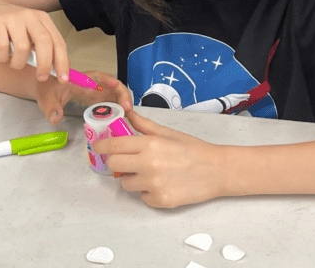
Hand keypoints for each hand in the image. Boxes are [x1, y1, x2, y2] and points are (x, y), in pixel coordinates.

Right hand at [0, 4, 68, 81]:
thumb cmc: (12, 26)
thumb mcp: (31, 32)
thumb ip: (45, 47)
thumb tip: (59, 69)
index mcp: (43, 19)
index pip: (58, 42)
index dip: (62, 62)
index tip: (63, 79)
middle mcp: (30, 16)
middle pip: (44, 42)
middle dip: (45, 64)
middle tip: (41, 77)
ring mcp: (13, 17)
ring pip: (22, 48)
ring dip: (18, 63)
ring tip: (13, 62)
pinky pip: (3, 48)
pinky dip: (3, 58)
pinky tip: (2, 55)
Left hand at [36, 70, 132, 124]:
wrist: (46, 87)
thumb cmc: (47, 88)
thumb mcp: (46, 97)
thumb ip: (51, 107)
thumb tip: (56, 118)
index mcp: (81, 79)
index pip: (98, 76)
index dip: (108, 80)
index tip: (116, 87)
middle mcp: (92, 83)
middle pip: (113, 85)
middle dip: (122, 94)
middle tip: (127, 109)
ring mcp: (96, 90)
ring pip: (115, 93)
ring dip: (123, 102)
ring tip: (128, 115)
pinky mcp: (97, 98)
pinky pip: (111, 101)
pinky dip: (119, 108)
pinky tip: (122, 117)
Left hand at [91, 110, 225, 207]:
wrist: (217, 170)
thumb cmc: (193, 149)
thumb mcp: (167, 132)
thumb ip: (143, 125)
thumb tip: (127, 113)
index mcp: (149, 144)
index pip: (114, 146)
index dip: (101, 146)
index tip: (97, 147)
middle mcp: (148, 164)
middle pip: (114, 165)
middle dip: (118, 163)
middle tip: (130, 162)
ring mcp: (153, 184)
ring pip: (126, 183)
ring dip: (134, 179)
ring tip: (153, 173)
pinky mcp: (160, 200)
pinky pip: (142, 197)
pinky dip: (149, 192)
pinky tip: (164, 184)